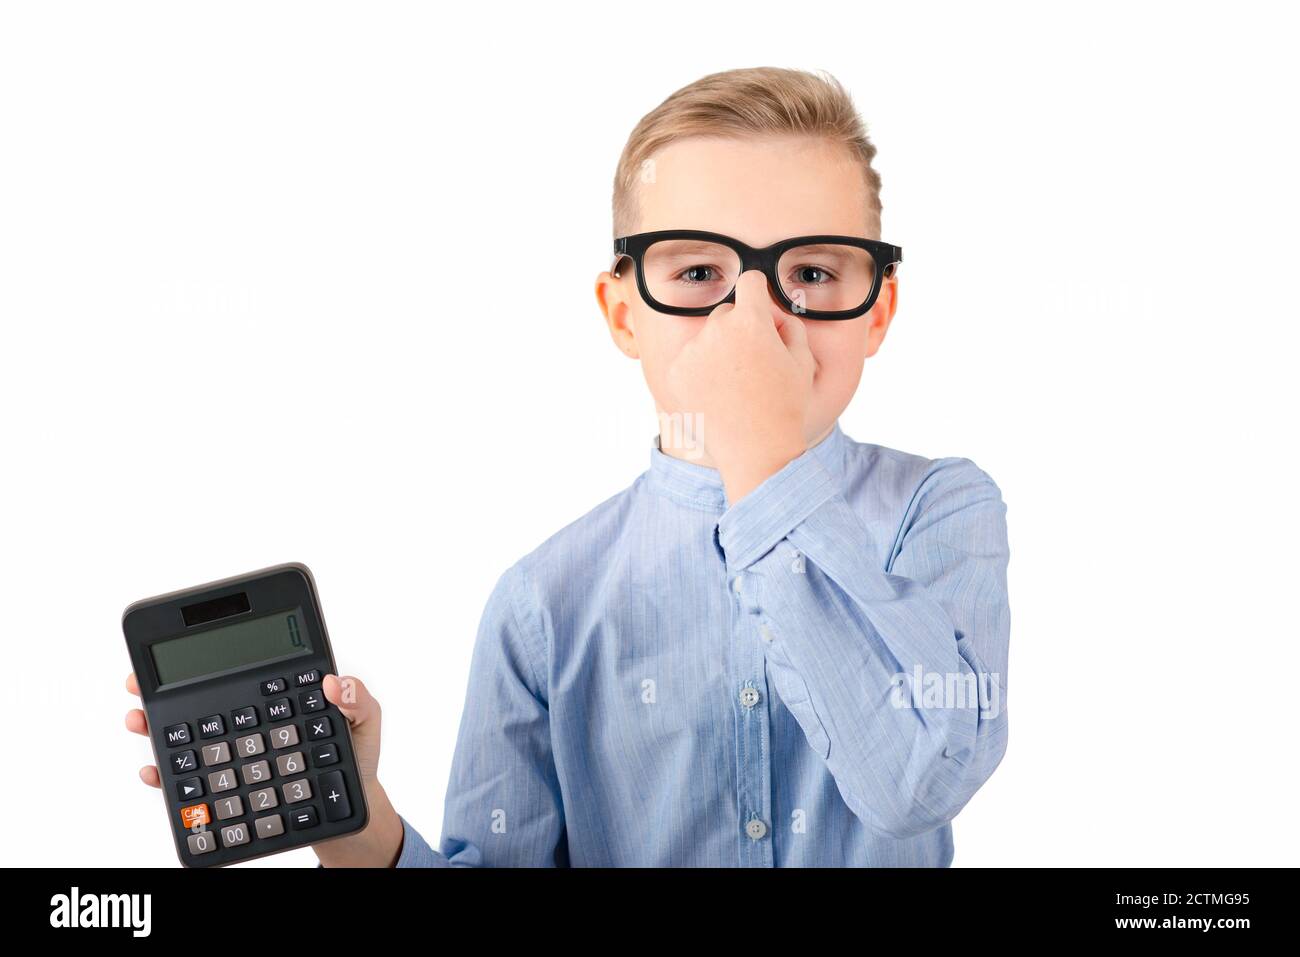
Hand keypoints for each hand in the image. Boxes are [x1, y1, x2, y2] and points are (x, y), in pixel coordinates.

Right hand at [125, 670, 405, 865]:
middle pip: (197, 702)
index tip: (175, 651)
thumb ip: (357, 699)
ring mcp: (234, 758)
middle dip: (160, 692)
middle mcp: (246, 724)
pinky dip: (168, 778)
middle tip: (137, 688)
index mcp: (275, 699)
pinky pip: (191, 785)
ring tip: (139, 722)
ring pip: (185, 739)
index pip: (237, 672)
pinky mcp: (228, 791)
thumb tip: (332, 682)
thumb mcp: (365, 722)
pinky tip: (155, 771)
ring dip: (154, 729)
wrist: (346, 813)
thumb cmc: (353, 759)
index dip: (205, 659)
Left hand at [664, 270, 815, 501]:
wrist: (757, 451)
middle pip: (725, 313)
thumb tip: (773, 314)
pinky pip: (687, 361)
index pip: (750, 281)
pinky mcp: (675, 372)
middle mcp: (717, 328)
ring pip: (705, 338)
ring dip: (716, 351)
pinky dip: (697, 373)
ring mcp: (692, 350)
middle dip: (737, 330)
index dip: (757, 293)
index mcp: (751, 320)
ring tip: (733, 386)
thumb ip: (789, 326)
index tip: (756, 305)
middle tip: (751, 364)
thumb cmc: (785, 407)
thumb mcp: (802, 361)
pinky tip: (714, 395)